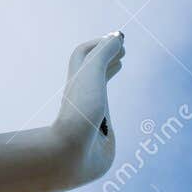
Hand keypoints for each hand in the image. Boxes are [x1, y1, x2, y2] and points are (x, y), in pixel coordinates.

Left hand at [52, 31, 124, 185]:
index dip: (100, 44)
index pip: (84, 54)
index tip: (119, 40)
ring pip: (96, 90)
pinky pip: (104, 114)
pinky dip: (110, 100)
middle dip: (104, 56)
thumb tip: (116, 38)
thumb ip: (103, 53)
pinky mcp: (99, 137)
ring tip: (118, 65)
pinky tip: (116, 103)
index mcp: (78, 81)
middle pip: (90, 70)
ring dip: (105, 74)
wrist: (70, 153)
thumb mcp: (92, 73)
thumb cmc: (79, 110)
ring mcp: (89, 117)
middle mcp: (81, 97)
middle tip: (121, 50)